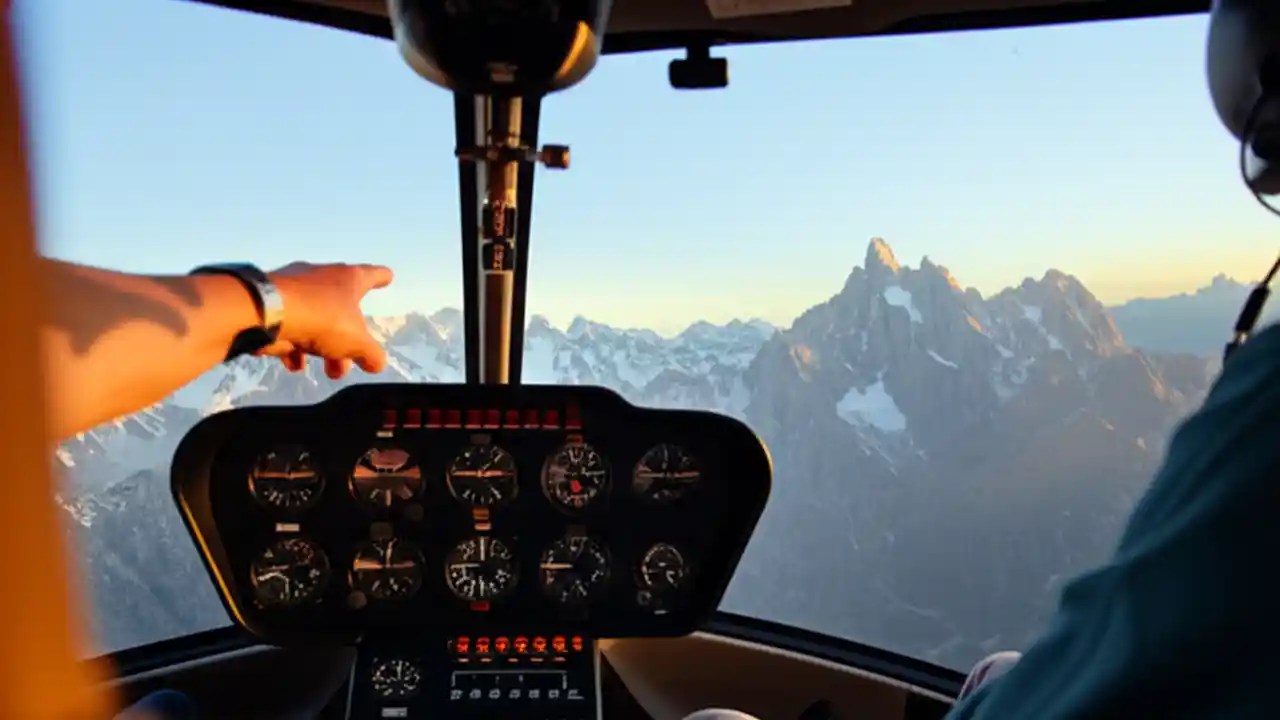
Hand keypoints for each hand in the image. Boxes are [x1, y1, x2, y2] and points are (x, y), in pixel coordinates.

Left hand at [258, 262, 393, 379]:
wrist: (265, 310)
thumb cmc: (320, 317)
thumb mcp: (355, 342)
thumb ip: (370, 354)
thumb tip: (378, 363)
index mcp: (348, 279)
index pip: (372, 275)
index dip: (382, 278)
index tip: (388, 277)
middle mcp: (322, 277)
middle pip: (342, 309)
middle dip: (347, 340)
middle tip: (347, 363)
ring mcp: (295, 287)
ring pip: (316, 320)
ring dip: (321, 347)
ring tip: (325, 370)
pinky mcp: (272, 302)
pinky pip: (290, 325)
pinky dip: (295, 345)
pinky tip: (295, 363)